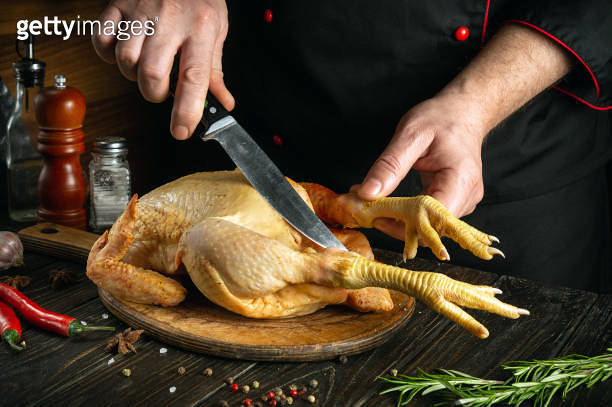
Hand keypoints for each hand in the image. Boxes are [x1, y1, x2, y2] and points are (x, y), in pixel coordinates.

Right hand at [92, 0, 234, 139]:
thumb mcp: (217, 30)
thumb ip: (215, 71)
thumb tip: (222, 104)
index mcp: (202, 29)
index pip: (194, 78)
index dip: (186, 110)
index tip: (182, 131)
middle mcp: (171, 20)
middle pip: (152, 74)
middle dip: (155, 93)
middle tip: (162, 89)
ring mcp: (141, 11)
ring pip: (126, 61)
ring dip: (133, 76)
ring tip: (145, 67)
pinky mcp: (117, 5)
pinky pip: (102, 41)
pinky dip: (109, 55)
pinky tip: (124, 51)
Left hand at [358, 92, 487, 228]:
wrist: (462, 112)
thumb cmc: (441, 118)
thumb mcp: (410, 134)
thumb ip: (390, 165)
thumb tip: (368, 193)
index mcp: (461, 181)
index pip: (432, 219)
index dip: (402, 224)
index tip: (373, 214)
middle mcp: (467, 197)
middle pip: (429, 228)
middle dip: (394, 222)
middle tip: (364, 208)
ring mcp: (462, 202)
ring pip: (426, 226)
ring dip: (396, 218)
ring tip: (371, 202)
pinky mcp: (453, 202)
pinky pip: (426, 217)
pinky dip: (403, 212)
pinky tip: (385, 201)